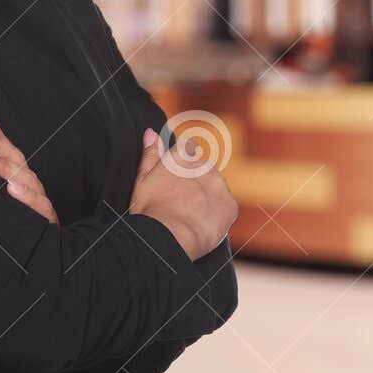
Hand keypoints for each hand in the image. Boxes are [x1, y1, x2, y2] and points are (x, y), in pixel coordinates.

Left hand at [0, 99, 56, 223]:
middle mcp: (27, 182)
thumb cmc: (19, 221)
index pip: (3, 146)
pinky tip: (12, 190)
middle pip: (12, 156)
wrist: (49, 254)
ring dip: (2, 166)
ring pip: (22, 178)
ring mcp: (37, 199)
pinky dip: (26, 197)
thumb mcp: (0, 198)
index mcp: (17, 173)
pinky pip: (37, 207)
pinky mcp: (45, 220)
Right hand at [127, 128, 237, 260]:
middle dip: (195, 180)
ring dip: (207, 195)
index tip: (176, 178)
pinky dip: (217, 213)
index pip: (188, 147)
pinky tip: (202, 222)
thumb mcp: (143, 180)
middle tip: (180, 201)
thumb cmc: (151, 211)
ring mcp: (219, 185)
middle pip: (203, 168)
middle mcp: (204, 166)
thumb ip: (150, 154)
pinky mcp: (230, 205)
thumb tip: (151, 132)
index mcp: (182, 157)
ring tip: (190, 214)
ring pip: (216, 186)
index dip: (182, 162)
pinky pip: (226, 206)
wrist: (169, 239)